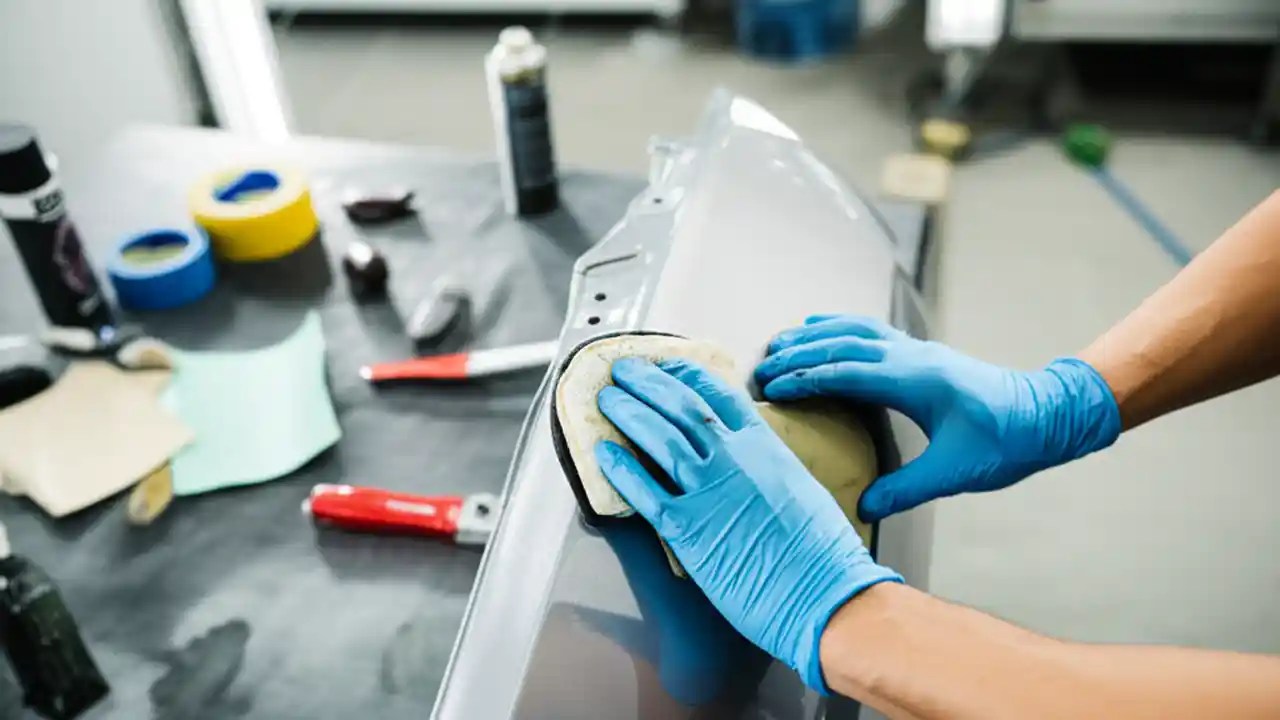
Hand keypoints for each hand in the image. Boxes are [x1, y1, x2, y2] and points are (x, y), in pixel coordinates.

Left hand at [594, 357, 900, 692]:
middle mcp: (734, 458)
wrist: (825, 594)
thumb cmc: (824, 554)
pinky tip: (603, 453)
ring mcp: (708, 491)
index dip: (685, 375)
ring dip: (627, 413)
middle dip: (647, 383)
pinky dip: (621, 468)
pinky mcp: (688, 529)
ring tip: (607, 399)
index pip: (718, 394)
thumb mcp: (801, 487)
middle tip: (623, 370)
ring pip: (658, 438)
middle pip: (680, 406)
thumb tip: (751, 462)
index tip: (665, 366)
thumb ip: (768, 466)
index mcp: (764, 445)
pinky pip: (644, 491)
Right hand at [754, 315, 1121, 520]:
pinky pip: (870, 329)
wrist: (1049, 414)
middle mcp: (913, 356)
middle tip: (760, 367)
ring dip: (814, 335)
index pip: (847, 371)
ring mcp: (917, 349)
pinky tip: (820, 327)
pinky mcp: (921, 352)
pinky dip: (838, 326)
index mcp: (918, 381)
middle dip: (798, 353)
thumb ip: (905, 490)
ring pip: (855, 330)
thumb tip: (861, 508)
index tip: (770, 387)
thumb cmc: (1008, 442)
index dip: (805, 378)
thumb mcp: (956, 473)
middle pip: (843, 344)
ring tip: (777, 343)